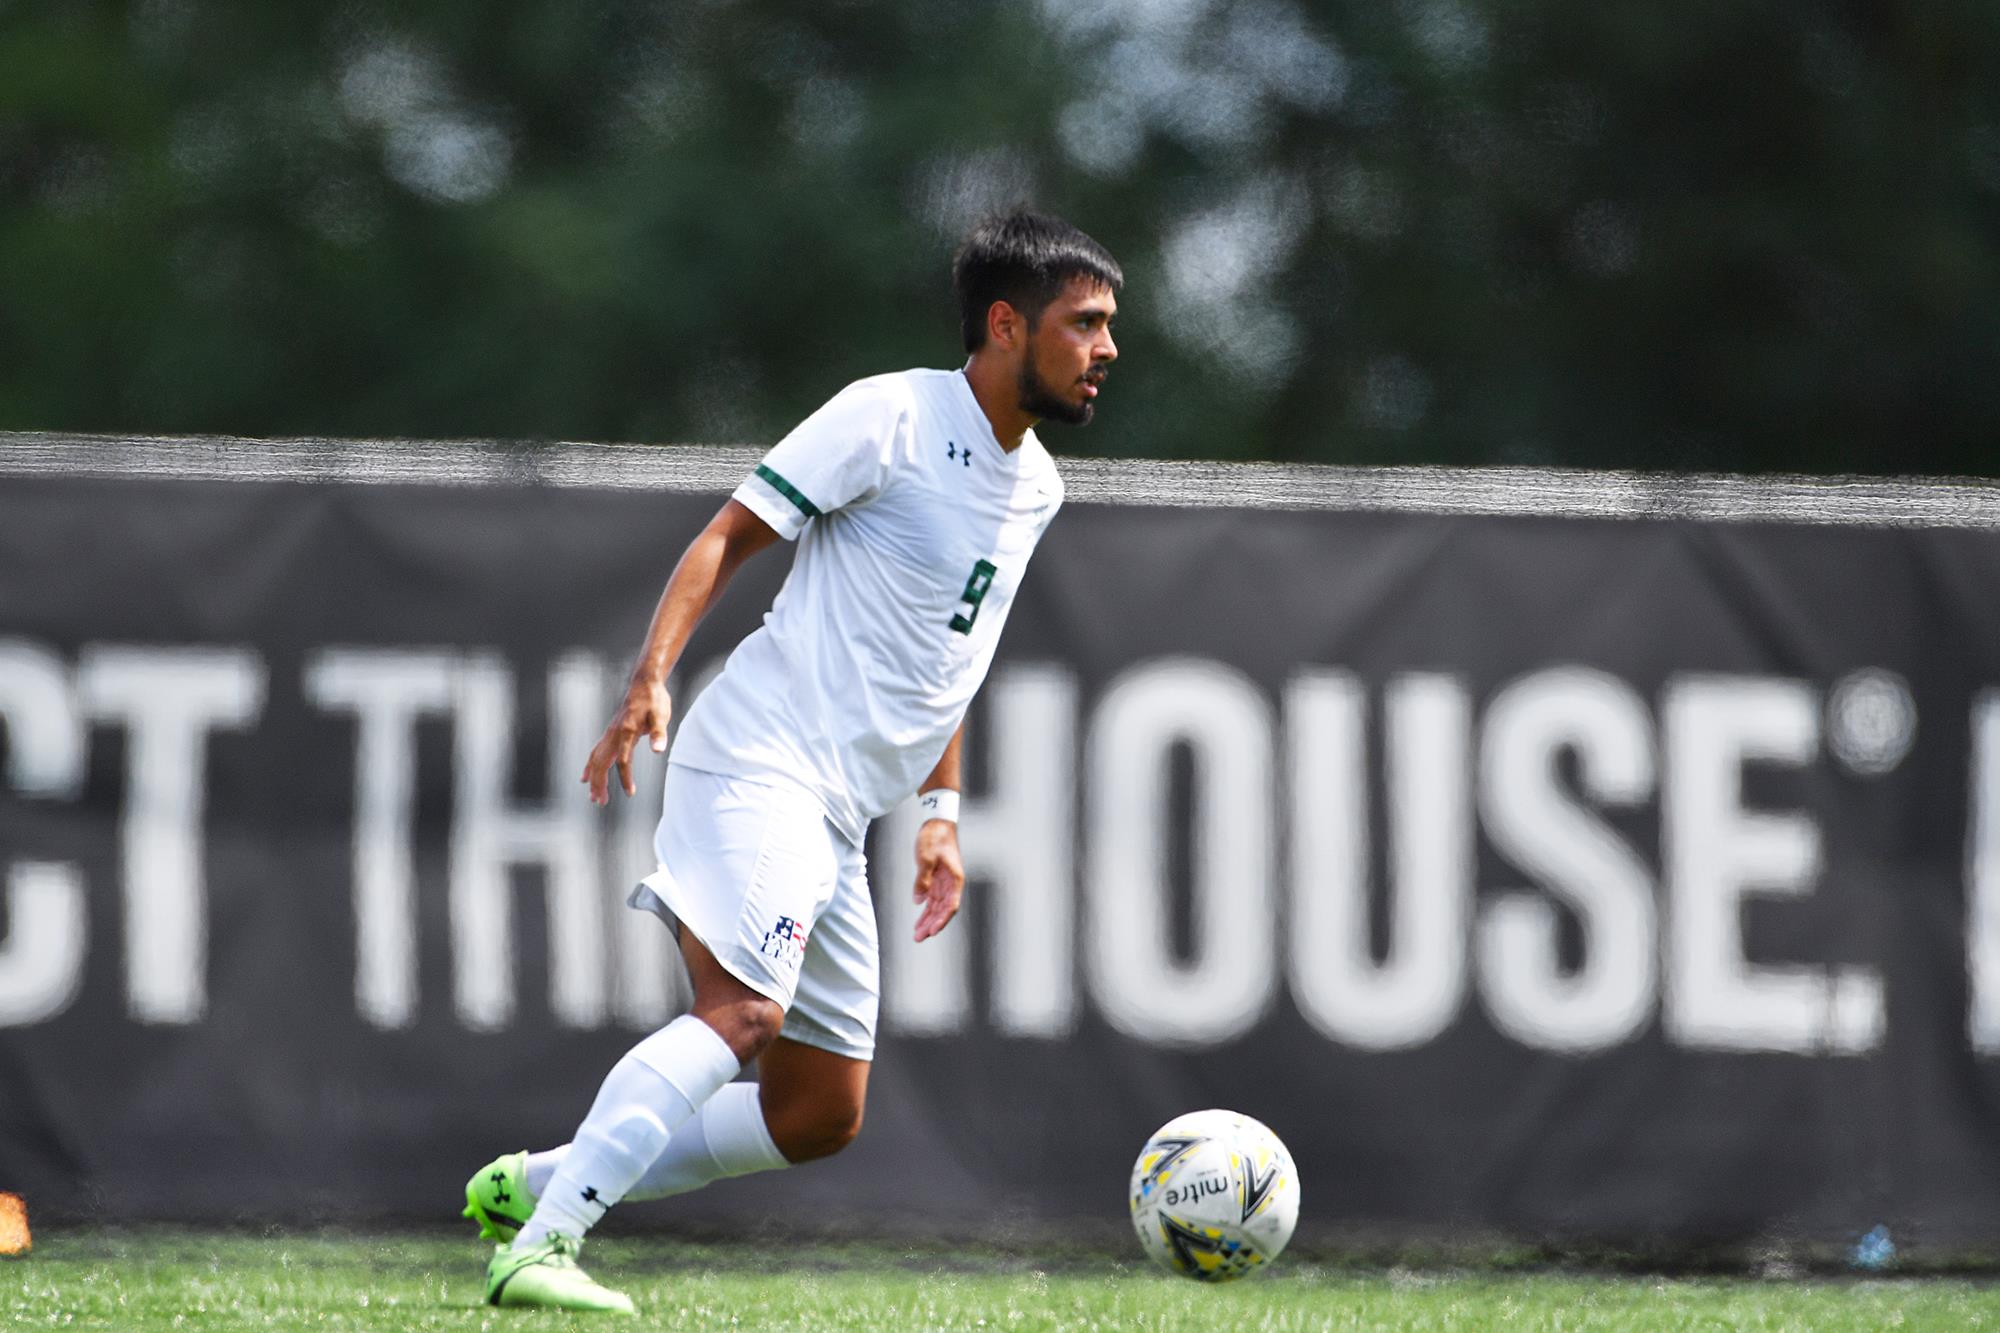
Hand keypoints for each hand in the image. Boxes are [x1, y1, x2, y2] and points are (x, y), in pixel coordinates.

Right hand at [582, 677, 672, 804]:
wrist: (644, 683)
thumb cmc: (654, 700)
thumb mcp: (661, 716)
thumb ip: (658, 733)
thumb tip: (659, 750)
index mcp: (626, 732)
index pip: (623, 761)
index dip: (625, 778)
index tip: (630, 793)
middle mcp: (614, 734)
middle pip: (601, 763)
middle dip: (599, 783)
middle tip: (600, 802)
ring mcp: (610, 734)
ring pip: (595, 759)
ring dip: (593, 778)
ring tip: (593, 796)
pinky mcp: (611, 733)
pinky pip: (596, 752)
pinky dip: (590, 766)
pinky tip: (586, 776)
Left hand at [911, 818, 964, 941]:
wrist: (937, 822)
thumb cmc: (934, 837)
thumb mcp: (926, 857)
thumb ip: (922, 879)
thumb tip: (919, 901)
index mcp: (955, 879)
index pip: (950, 905)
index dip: (942, 920)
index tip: (932, 931)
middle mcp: (952, 884)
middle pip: (943, 910)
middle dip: (932, 925)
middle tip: (919, 938)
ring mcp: (944, 882)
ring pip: (937, 907)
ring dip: (928, 921)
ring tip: (917, 934)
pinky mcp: (937, 879)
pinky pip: (932, 900)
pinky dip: (926, 910)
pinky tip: (918, 919)